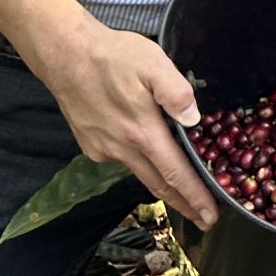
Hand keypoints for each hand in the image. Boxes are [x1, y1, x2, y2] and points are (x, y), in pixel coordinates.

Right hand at [26, 15, 218, 229]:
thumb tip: (194, 119)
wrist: (65, 55)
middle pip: (159, 185)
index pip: (175, 174)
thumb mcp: (153, 64)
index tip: (210, 217)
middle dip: (183, 203)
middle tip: (204, 220)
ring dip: (163, 186)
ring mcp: (103, 150)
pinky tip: (151, 156)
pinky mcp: (91, 146)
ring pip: (140, 173)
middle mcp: (122, 149)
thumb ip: (177, 93)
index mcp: (142, 133)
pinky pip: (123, 160)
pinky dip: (141, 164)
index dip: (194, 197)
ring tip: (183, 193)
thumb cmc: (112, 57)